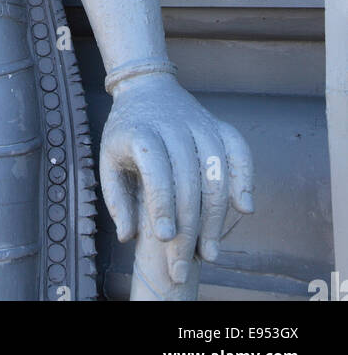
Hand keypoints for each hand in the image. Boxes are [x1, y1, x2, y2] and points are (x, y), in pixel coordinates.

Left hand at [100, 72, 253, 283]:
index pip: (156, 170)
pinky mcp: (218, 125)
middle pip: (188, 181)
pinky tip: (244, 208)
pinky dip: (245, 177)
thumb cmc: (126, 134)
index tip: (166, 238)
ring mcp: (200, 123)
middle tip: (183, 266)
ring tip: (209, 253)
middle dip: (188, 228)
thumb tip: (128, 237)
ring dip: (216, 217)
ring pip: (216, 171)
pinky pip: (238, 149)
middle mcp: (173, 126)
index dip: (162, 204)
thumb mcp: (108, 160)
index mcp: (141, 133)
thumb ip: (116, 198)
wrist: (146, 88)